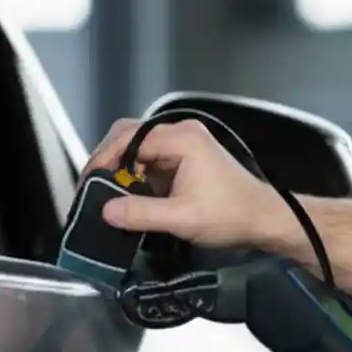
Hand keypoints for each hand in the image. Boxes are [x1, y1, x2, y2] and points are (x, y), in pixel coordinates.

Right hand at [80, 117, 284, 248]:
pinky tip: (125, 193)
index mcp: (182, 139)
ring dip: (119, 167)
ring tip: (102, 192)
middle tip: (90, 187)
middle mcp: (181, 132)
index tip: (87, 185)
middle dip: (106, 159)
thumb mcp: (182, 218)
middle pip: (129, 135)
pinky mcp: (184, 156)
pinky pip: (149, 158)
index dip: (102, 160)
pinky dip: (133, 173)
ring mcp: (183, 142)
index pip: (128, 139)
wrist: (264, 219)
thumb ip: (142, 213)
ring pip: (137, 146)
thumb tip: (105, 210)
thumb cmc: (229, 216)